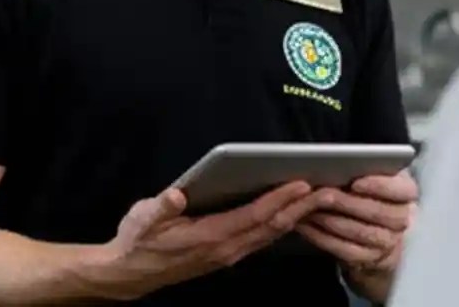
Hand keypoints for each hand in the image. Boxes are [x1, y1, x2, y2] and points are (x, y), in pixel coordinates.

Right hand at [100, 181, 323, 299]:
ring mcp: (229, 254)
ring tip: (320, 198)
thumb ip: (160, 208)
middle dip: (301, 207)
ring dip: (297, 216)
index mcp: (209, 237)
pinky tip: (295, 213)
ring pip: (271, 234)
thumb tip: (177, 194)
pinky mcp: (228, 254)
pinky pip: (263, 238)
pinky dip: (283, 224)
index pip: (253, 216)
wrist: (131, 274)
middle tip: (328, 189)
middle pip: (271, 226)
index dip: (279, 200)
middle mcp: (226, 249)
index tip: (301, 184)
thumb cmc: (137, 241)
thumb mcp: (141, 221)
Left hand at [296, 170, 417, 298]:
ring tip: (309, 207)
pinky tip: (306, 225)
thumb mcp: (373, 174)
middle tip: (321, 194)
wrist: (375, 229)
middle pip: (377, 212)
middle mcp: (402, 219)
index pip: (403, 190)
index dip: (380, 186)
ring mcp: (387, 242)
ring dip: (330, 219)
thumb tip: (339, 161)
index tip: (357, 182)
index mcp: (406, 193)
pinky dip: (322, 237)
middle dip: (346, 203)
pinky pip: (345, 250)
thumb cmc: (368, 191)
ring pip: (359, 232)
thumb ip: (364, 166)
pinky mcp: (369, 259)